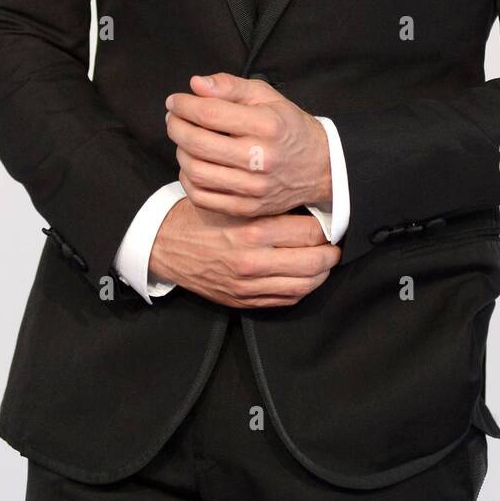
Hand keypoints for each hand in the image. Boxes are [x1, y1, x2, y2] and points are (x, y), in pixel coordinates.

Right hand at [148, 199, 339, 307]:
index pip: (310, 231)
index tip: (330, 220)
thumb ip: (267, 204)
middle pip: (314, 261)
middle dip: (331, 252)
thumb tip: (305, 204)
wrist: (165, 245)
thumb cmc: (199, 217)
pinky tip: (304, 277)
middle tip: (334, 243)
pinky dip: (302, 289)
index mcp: (253, 230)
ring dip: (321, 273)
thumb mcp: (232, 200)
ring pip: (305, 285)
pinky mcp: (243, 300)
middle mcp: (254, 260)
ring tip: (324, 261)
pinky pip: (286, 300)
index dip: (326, 226)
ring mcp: (249, 285)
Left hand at [164, 72, 331, 217]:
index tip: (175, 101)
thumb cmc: (288, 126)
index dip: (183, 105)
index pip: (209, 113)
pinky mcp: (247, 208)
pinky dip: (188, 180)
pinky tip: (192, 165)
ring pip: (196, 171)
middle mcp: (260, 158)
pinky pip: (202, 197)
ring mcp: (253, 188)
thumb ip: (230, 86)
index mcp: (266, 125)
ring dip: (180, 152)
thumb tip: (195, 84)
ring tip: (184, 140)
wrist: (320, 166)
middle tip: (173, 118)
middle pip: (197, 143)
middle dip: (176, 126)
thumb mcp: (266, 96)